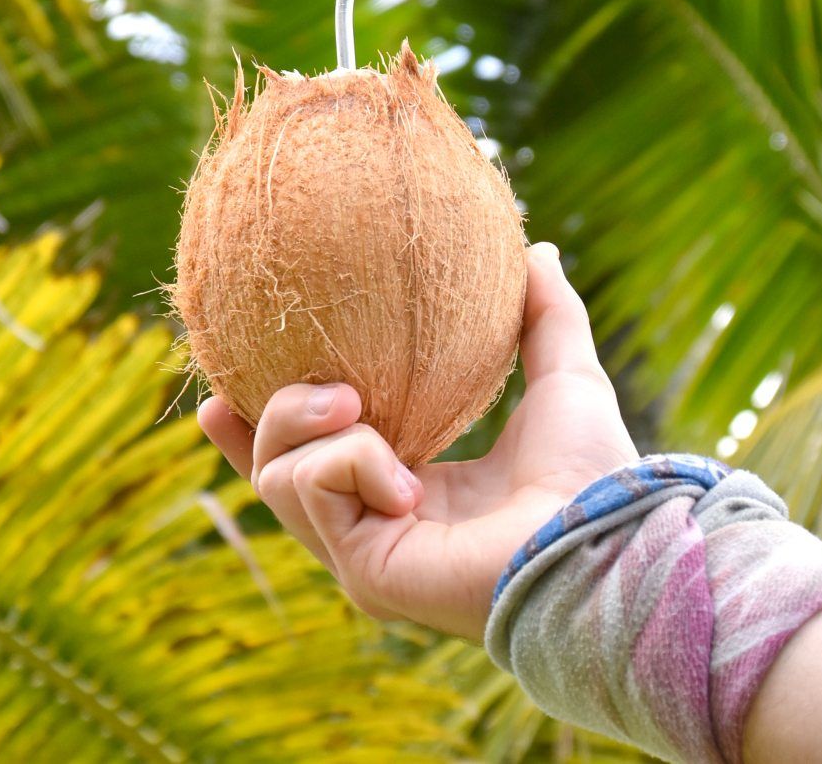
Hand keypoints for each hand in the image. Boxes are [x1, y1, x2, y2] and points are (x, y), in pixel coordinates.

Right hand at [197, 242, 637, 639]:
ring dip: (307, 424)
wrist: (601, 541)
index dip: (261, 430)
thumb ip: (544, 317)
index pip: (313, 466)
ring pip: (277, 474)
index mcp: (408, 496)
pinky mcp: (360, 570)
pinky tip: (404, 479)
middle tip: (334, 389)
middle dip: (267, 419)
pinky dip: (348, 459)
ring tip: (354, 404)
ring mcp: (362, 556)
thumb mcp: (563, 378)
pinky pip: (311, 485)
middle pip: (274, 470)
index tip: (220, 394)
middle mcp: (374, 531)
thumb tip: (540, 250)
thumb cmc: (591, 477)